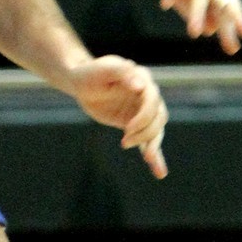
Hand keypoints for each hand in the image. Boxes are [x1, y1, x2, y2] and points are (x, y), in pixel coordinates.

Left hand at [62, 55, 168, 178]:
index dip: (144, 114)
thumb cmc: (91, 72)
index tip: (128, 127)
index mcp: (142, 79)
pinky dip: (155, 157)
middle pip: (158, 117)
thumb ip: (122, 72)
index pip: (152, 99)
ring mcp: (143, 112)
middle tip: (124, 141)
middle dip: (145, 131)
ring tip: (147, 158)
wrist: (81, 84)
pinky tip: (159, 172)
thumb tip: (141, 85)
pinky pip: (149, 142)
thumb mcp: (104, 69)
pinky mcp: (136, 126)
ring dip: (152, 145)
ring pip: (156, 131)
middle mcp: (147, 96)